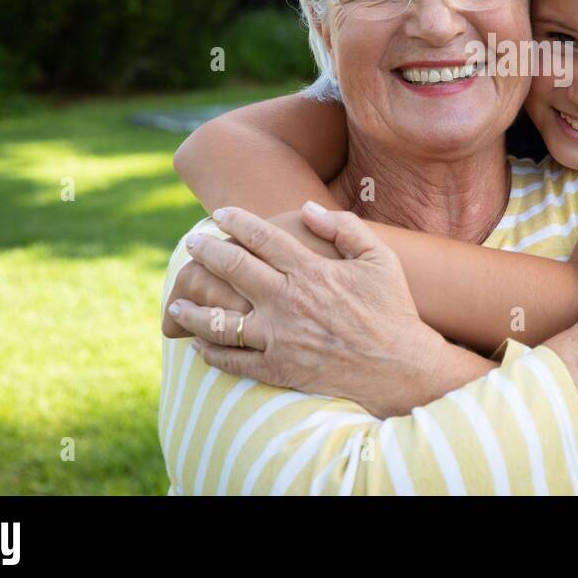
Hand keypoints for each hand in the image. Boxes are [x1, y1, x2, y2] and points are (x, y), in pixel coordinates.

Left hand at [166, 203, 444, 416]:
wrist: (400, 368)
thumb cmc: (393, 310)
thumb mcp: (379, 259)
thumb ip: (345, 228)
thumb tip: (308, 208)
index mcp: (310, 271)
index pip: (261, 238)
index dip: (236, 222)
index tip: (219, 215)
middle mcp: (287, 301)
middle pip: (232, 269)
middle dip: (206, 252)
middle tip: (192, 245)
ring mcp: (279, 338)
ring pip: (219, 320)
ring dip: (193, 309)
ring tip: (178, 301)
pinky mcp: (277, 369)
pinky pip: (232, 360)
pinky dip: (210, 351)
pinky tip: (200, 344)